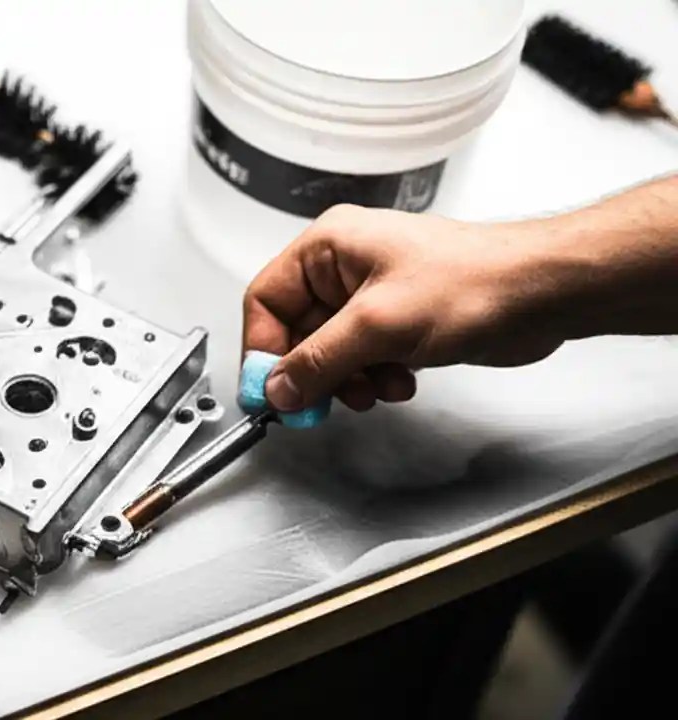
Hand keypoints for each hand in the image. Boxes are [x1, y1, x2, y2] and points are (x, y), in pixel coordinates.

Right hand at [242, 204, 570, 412]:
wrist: (542, 293)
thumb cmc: (474, 282)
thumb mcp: (378, 326)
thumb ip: (319, 361)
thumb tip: (277, 389)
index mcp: (329, 247)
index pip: (266, 300)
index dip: (262, 350)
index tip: (268, 393)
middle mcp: (344, 267)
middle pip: (296, 331)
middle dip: (312, 371)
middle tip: (317, 406)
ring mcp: (372, 294)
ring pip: (329, 350)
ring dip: (347, 379)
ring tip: (374, 389)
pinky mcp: (397, 320)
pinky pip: (362, 357)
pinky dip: (373, 377)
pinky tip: (399, 382)